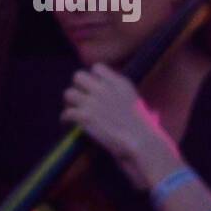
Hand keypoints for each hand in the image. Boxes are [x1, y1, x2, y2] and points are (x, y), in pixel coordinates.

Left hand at [60, 63, 180, 188]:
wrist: (142, 142)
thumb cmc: (144, 129)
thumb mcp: (139, 105)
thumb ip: (125, 98)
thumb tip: (127, 104)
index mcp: (120, 83)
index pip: (97, 68)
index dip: (92, 78)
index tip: (93, 88)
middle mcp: (105, 88)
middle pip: (78, 76)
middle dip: (78, 87)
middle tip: (81, 100)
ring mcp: (94, 101)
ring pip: (68, 93)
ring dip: (70, 102)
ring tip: (74, 111)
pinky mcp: (85, 116)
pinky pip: (66, 113)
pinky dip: (65, 118)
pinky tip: (68, 123)